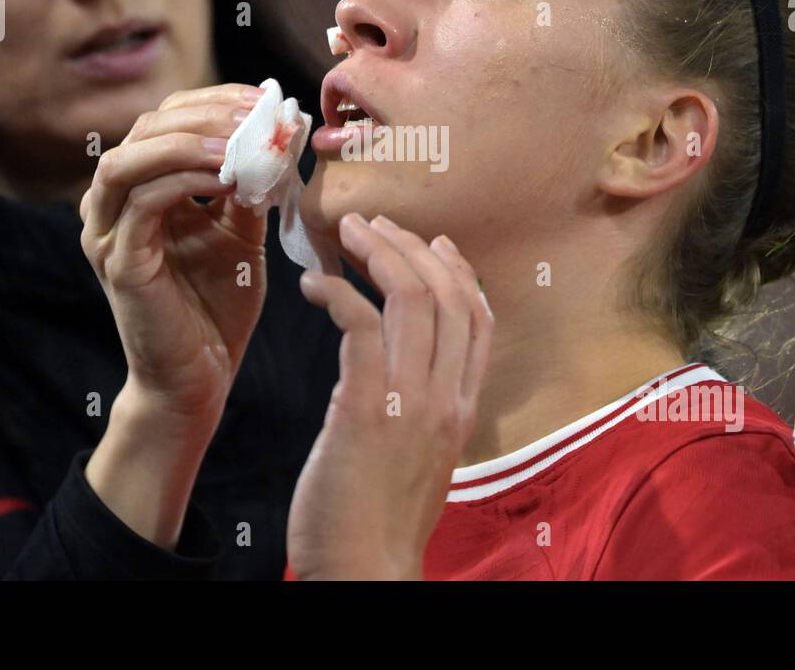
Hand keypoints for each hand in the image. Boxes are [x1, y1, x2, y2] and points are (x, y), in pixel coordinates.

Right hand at [80, 83, 267, 423]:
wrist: (198, 377)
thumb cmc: (217, 305)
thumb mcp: (242, 232)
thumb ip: (250, 185)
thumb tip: (277, 133)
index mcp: (140, 189)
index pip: (166, 119)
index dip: (214, 101)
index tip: (265, 98)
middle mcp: (112, 204)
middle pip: (146, 128)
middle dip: (207, 114)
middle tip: (259, 115)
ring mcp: (107, 233)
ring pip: (129, 159)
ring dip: (189, 141)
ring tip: (242, 142)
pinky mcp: (117, 263)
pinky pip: (142, 204)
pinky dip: (183, 180)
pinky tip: (229, 179)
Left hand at [287, 213, 491, 579]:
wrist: (363, 572)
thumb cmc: (379, 520)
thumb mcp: (422, 459)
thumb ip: (422, 409)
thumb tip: (400, 369)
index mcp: (463, 409)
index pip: (479, 320)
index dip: (459, 272)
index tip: (435, 242)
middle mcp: (447, 399)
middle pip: (448, 296)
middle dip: (412, 247)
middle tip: (375, 223)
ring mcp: (411, 402)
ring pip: (411, 300)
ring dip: (378, 254)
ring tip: (347, 232)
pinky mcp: (364, 408)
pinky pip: (361, 327)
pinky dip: (338, 293)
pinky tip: (315, 285)